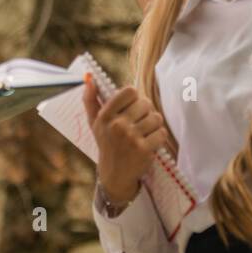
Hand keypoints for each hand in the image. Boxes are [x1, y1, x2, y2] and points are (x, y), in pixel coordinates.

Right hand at [81, 76, 169, 204]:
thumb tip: (89, 78)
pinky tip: (150, 142)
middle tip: (139, 122)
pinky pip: (162, 133)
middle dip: (146, 111)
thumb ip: (90, 99)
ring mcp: (131, 138)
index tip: (132, 107)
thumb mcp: (95, 122)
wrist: (114, 174)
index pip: (130, 91)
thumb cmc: (107, 143)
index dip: (135, 97)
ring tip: (145, 132)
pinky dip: (159, 136)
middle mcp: (117, 125)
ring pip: (156, 117)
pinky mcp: (144, 150)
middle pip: (146, 103)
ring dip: (154, 124)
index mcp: (105, 115)